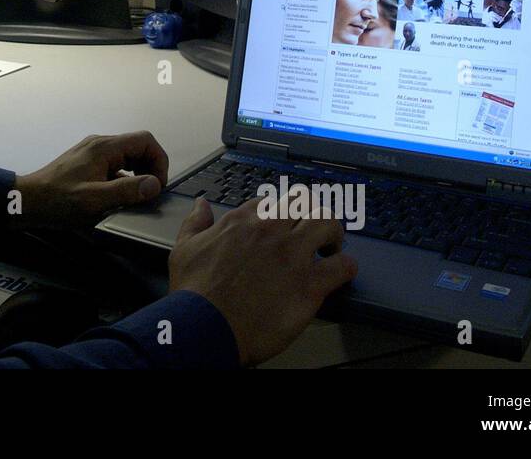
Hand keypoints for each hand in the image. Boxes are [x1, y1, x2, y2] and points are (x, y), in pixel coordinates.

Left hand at [12, 131, 168, 228]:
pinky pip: (115, 165)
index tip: (157, 184)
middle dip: (150, 168)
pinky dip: (124, 178)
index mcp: (104, 148)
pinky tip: (118, 196)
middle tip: (149, 192)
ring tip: (136, 196)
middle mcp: (100, 144)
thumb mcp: (94, 200)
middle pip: (138, 147)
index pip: (145, 141)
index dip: (159, 161)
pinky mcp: (87, 163)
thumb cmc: (58, 201)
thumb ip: (126, 191)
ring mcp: (93, 152)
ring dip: (138, 174)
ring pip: (128, 156)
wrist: (28, 201)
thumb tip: (154, 184)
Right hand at [168, 197, 357, 365]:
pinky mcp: (310, 284)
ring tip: (331, 246)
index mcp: (241, 222)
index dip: (276, 214)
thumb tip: (201, 205)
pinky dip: (346, 267)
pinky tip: (341, 272)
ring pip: (328, 223)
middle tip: (311, 229)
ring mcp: (293, 256)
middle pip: (303, 202)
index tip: (279, 225)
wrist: (206, 328)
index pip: (269, 202)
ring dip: (332, 232)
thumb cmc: (194, 294)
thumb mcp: (184, 249)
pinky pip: (343, 266)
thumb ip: (195, 223)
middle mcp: (270, 231)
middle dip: (309, 212)